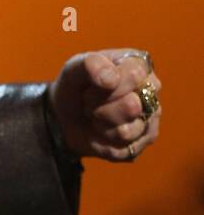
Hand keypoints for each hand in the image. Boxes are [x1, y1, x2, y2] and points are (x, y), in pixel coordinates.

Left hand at [47, 49, 161, 162]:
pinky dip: (102, 143)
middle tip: (91, 102)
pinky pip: (121, 150)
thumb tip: (111, 79)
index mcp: (139, 66)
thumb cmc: (75, 87)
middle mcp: (150, 92)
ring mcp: (149, 120)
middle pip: (132, 106)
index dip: (105, 84)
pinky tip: (99, 131)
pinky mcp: (140, 144)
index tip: (91, 85)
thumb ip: (90, 64)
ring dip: (100, 125)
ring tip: (96, 115)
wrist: (63, 116)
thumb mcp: (74, 69)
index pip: (134, 75)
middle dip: (100, 106)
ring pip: (126, 131)